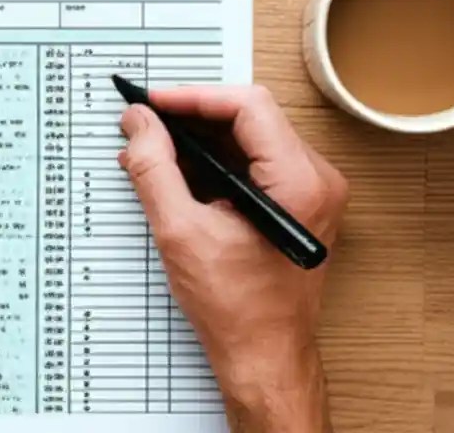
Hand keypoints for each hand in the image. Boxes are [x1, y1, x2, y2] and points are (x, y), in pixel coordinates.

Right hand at [118, 86, 347, 432]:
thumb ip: (154, 169)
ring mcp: (308, 192)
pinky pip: (251, 163)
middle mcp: (314, 180)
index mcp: (299, 182)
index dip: (193, 98)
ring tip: (150, 149)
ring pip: (247, 139)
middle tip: (143, 124)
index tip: (153, 103)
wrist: (264, 356)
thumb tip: (139, 125)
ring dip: (197, 141)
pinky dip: (211, 163)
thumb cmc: (237, 309)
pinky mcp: (295, 204)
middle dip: (190, 118)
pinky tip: (175, 172)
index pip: (247, 106)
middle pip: (248, 117)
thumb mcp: (180, 231)